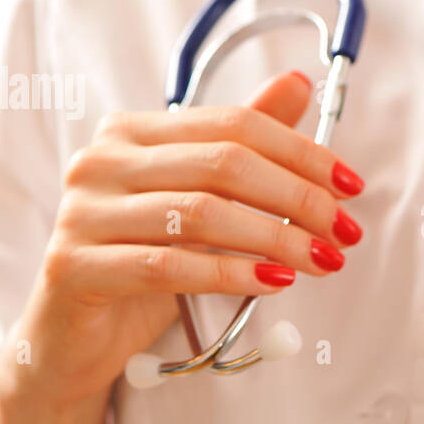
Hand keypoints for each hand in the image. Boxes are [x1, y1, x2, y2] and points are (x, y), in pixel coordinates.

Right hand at [0, 70, 365, 411]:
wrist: (74, 340)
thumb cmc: (144, 266)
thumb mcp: (200, 202)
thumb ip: (242, 145)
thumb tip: (298, 83)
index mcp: (132, 133)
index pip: (234, 126)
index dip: (301, 154)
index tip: (350, 187)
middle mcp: (100, 161)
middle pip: (223, 164)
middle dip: (298, 197)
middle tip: (344, 231)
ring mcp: (82, 212)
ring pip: (200, 213)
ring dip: (276, 238)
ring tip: (322, 260)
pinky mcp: (75, 265)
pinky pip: (168, 265)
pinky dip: (229, 273)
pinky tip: (273, 283)